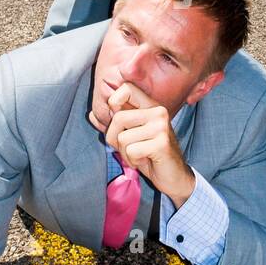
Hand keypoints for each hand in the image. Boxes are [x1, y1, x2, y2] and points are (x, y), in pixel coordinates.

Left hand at [92, 81, 195, 208]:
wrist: (174, 177)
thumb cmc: (150, 156)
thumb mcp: (131, 137)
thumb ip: (113, 126)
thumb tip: (91, 115)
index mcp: (150, 106)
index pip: (126, 87)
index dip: (114, 101)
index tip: (116, 119)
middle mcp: (158, 112)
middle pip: (118, 118)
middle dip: (115, 138)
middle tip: (128, 148)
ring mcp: (161, 126)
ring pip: (123, 138)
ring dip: (125, 153)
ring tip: (140, 155)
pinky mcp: (162, 143)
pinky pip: (131, 151)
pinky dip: (133, 161)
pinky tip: (146, 160)